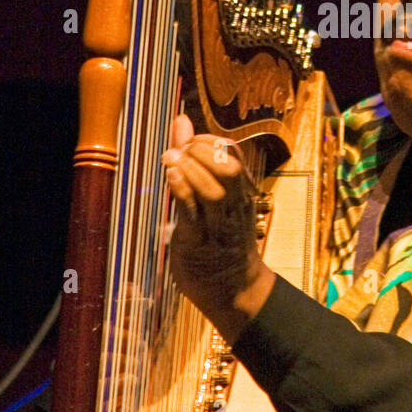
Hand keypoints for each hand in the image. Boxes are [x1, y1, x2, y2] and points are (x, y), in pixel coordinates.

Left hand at [162, 114, 275, 343]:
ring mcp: (218, 226)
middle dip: (202, 151)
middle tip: (179, 150)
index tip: (187, 140)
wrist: (234, 291)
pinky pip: (193, 213)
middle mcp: (233, 206)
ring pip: (214, 189)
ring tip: (171, 159)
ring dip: (191, 169)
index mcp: (240, 193)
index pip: (233, 154)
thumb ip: (195, 158)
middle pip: (228, 167)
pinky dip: (183, 191)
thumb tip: (181, 120)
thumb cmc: (220, 241)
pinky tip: (171, 176)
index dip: (209, 140)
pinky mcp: (198, 243)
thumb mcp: (213, 198)